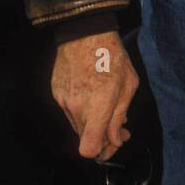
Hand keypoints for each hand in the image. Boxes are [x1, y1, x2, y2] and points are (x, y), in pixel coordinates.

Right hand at [51, 31, 139, 161]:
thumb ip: (120, 116)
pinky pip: (70, 111)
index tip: (114, 141)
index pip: (89, 148)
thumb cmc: (113, 57)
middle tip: (118, 126)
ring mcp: (63, 101)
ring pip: (77, 126)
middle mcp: (77, 108)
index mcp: (97, 107)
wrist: (84, 33)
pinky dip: (81, 109)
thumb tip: (115, 139)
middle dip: (102, 137)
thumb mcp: (128, 85)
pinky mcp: (56, 94)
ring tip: (105, 106)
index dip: (102, 151)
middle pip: (85, 139)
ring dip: (92, 123)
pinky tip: (91, 94)